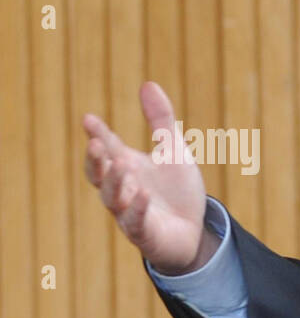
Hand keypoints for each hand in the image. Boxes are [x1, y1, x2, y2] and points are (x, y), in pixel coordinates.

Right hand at [82, 82, 214, 274]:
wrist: (192, 231)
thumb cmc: (176, 191)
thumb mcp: (172, 150)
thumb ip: (160, 120)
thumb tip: (148, 84)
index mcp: (125, 166)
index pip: (107, 148)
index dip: (97, 134)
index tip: (89, 118)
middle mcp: (122, 189)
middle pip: (100, 175)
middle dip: (97, 160)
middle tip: (97, 144)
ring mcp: (130, 212)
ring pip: (113, 198)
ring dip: (115, 182)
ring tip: (121, 164)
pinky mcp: (144, 233)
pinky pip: (136, 222)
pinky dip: (138, 208)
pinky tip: (143, 194)